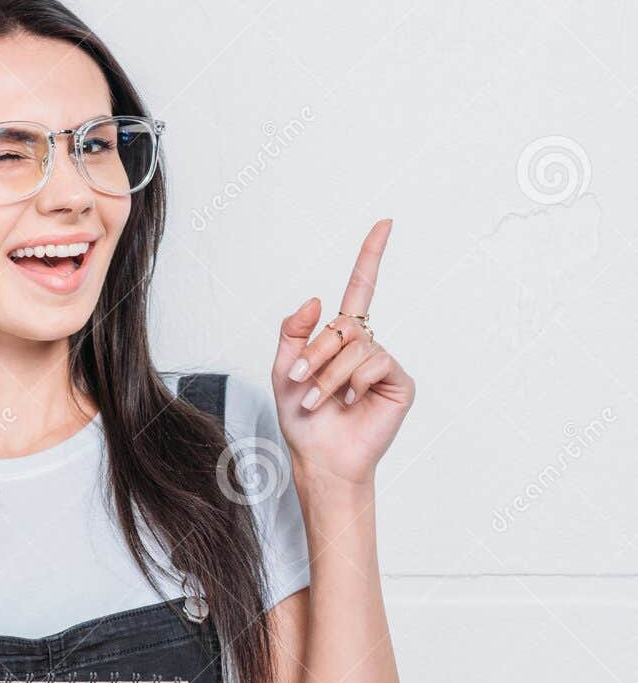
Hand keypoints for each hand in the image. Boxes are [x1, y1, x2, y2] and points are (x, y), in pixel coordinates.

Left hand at [270, 219, 414, 486]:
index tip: (384, 224)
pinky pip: (377, 363)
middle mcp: (365, 347)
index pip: (360, 289)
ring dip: (330, 374)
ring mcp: (383, 364)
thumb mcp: (284, 370)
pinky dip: (355, 382)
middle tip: (300, 379)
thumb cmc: (304, 421)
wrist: (320, 458)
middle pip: (344, 324)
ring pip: (357, 346)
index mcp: (339, 340)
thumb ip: (293, 331)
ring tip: (319, 399)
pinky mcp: (399, 383)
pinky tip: (352, 402)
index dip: (371, 256)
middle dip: (317, 352)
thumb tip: (315, 299)